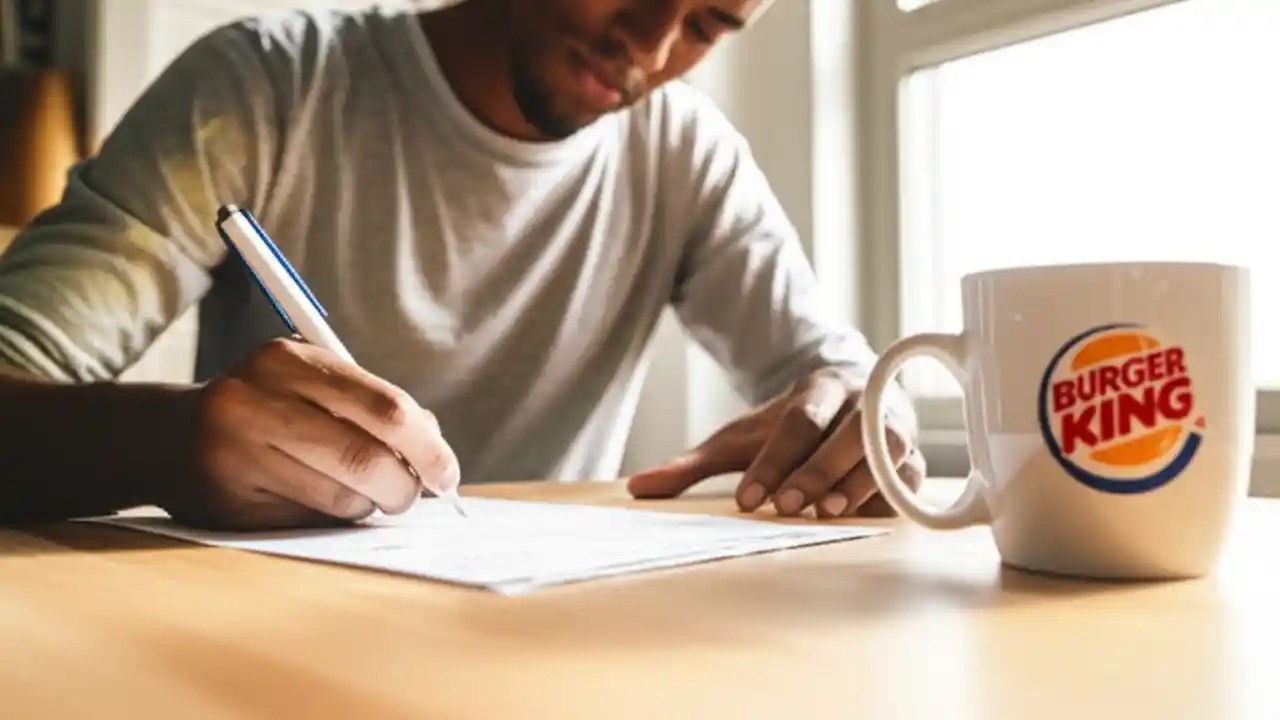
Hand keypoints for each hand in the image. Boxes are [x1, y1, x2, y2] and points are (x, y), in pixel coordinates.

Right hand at [167, 338, 458, 530]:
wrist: (166, 438)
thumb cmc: (266, 411)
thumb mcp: (312, 386)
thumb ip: (375, 408)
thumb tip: (436, 454)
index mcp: (287, 360)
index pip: (385, 407)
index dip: (428, 447)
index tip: (446, 473)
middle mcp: (255, 402)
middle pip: (365, 458)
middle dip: (403, 486)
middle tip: (410, 495)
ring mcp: (235, 455)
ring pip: (341, 498)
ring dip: (366, 506)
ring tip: (358, 495)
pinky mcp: (227, 505)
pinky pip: (309, 524)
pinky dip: (331, 522)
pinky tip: (315, 504)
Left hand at [627, 368, 923, 517]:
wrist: (846, 398)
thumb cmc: (787, 427)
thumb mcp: (740, 438)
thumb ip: (692, 464)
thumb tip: (637, 488)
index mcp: (819, 387)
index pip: (798, 421)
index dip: (774, 460)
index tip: (748, 498)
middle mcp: (862, 402)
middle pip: (846, 432)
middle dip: (815, 470)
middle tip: (785, 506)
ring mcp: (893, 428)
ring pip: (884, 451)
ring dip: (857, 483)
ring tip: (825, 514)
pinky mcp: (911, 461)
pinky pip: (909, 478)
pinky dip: (889, 498)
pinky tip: (862, 521)